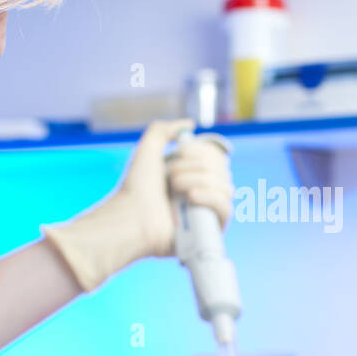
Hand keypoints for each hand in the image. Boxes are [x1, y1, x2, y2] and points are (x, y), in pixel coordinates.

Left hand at [42, 118, 235, 292]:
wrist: (130, 217)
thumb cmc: (136, 187)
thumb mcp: (147, 149)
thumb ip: (163, 130)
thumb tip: (189, 125)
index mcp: (192, 175)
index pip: (215, 157)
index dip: (201, 150)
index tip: (180, 152)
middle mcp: (202, 192)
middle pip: (221, 169)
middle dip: (194, 166)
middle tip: (170, 177)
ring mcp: (207, 212)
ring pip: (224, 186)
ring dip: (197, 181)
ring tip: (174, 190)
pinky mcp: (210, 230)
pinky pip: (225, 208)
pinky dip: (210, 198)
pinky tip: (191, 198)